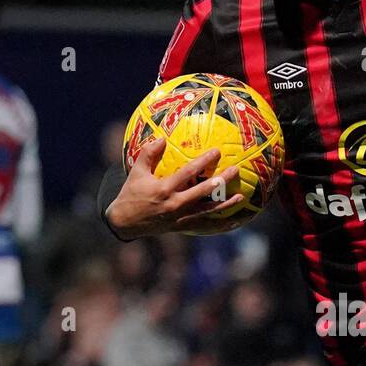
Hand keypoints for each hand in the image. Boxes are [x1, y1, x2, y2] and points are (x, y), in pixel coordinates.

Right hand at [107, 137, 243, 238]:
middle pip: (203, 192)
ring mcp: (180, 218)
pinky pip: (204, 226)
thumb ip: (149, 154)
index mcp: (164, 189)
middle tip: (235, 170)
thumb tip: (161, 138)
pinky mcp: (182, 227)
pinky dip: (219, 225)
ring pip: (207, 211)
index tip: (217, 151)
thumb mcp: (136, 171)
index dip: (204, 161)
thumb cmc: (131, 193)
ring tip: (240, 197)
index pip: (188, 172)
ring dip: (225, 204)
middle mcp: (174, 204)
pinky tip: (233, 221)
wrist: (125, 222)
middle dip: (221, 181)